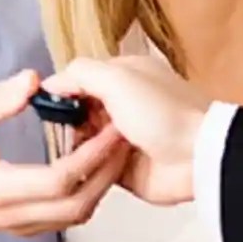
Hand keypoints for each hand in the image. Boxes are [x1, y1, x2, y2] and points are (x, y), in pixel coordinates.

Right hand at [0, 70, 128, 235]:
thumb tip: (33, 80)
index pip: (58, 180)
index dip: (90, 156)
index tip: (111, 129)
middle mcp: (11, 214)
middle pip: (77, 205)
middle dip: (107, 172)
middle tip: (125, 138)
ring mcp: (18, 225)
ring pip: (75, 215)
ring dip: (101, 184)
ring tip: (114, 149)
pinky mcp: (22, 225)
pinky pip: (65, 217)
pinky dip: (86, 194)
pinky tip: (91, 167)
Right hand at [43, 56, 207, 205]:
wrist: (197, 158)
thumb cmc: (166, 114)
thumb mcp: (118, 79)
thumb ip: (80, 74)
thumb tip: (50, 82)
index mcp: (125, 76)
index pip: (81, 79)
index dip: (63, 90)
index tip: (45, 102)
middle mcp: (123, 105)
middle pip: (78, 111)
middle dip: (68, 120)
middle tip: (62, 128)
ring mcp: (122, 137)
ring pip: (82, 141)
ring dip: (76, 145)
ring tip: (75, 148)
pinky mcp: (122, 167)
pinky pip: (92, 167)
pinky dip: (86, 167)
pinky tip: (81, 166)